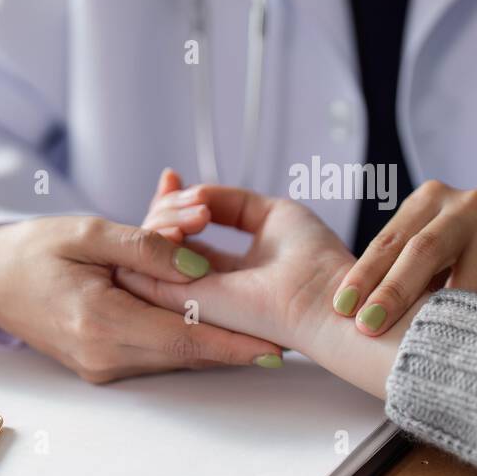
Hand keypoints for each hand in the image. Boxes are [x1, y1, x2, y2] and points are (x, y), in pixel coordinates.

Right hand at [0, 214, 282, 382]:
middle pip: (188, 353)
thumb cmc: (33, 248)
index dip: (234, 343)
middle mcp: (102, 356)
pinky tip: (212, 317)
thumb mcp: (90, 232)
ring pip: (176, 355)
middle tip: (282, 335)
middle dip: (233, 340)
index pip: (184, 338)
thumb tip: (198, 260)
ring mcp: (101, 367)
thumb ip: (147, 246)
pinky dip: (185, 333)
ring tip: (259, 328)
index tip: (276, 345)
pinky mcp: (103, 366)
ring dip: (213, 337)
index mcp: (99, 322)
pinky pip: (157, 353)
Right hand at [122, 176, 416, 396]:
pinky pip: (151, 258)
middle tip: (172, 182)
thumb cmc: (315, 261)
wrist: (325, 295)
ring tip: (187, 200)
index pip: (186, 233)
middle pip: (162, 239)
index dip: (174, 203)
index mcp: (230, 269)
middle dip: (162, 203)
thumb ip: (230, 202)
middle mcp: (207, 283)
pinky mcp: (185, 299)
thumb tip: (193, 193)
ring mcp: (193, 293)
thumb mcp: (271, 214)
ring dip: (162, 213)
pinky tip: (183, 213)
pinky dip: (160, 228)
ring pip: (152, 247)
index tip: (171, 176)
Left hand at [329, 180, 476, 336]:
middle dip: (393, 292)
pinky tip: (461, 344)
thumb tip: (349, 309)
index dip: (364, 274)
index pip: (391, 239)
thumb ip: (394, 268)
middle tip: (368, 327)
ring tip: (414, 343)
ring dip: (438, 317)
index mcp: (431, 198)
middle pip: (426, 251)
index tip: (343, 308)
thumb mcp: (421, 249)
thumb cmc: (450, 256)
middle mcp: (470, 205)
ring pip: (466, 282)